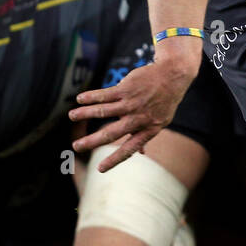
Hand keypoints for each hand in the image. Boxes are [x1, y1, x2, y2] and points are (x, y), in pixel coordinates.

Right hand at [68, 42, 199, 171]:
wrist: (173, 75)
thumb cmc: (163, 101)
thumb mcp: (160, 121)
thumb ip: (146, 135)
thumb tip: (140, 153)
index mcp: (149, 130)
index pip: (130, 148)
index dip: (115, 159)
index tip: (100, 169)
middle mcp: (140, 118)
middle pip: (113, 133)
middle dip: (93, 141)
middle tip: (76, 147)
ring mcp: (133, 103)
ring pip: (105, 111)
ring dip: (86, 113)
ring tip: (72, 116)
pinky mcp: (127, 89)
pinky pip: (105, 94)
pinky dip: (91, 97)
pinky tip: (80, 99)